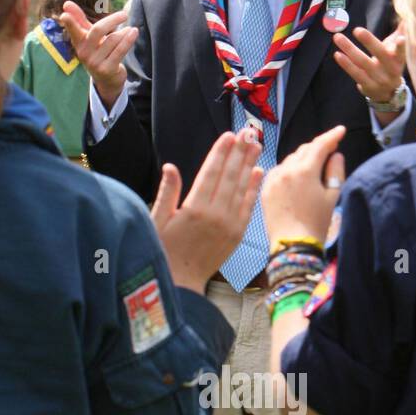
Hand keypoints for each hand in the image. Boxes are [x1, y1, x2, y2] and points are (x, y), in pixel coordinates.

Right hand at [59, 0, 137, 111]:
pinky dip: (128, 40)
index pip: (73, 30)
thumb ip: (79, 20)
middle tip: (124, 14)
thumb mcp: (88, 37)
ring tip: (130, 30)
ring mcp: (95, 63)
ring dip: (124, 33)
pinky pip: (120, 50)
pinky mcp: (107, 70)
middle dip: (112, 20)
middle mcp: (84, 53)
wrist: (107, 80)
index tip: (64, 15)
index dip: (69, 23)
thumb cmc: (97, 52)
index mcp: (78, 43)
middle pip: (98, 30)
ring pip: (112, 39)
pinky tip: (134, 32)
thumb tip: (66, 3)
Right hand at [151, 132, 262, 291]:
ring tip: (256, 144)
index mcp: (193, 208)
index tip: (229, 135)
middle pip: (230, 176)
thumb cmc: (162, 251)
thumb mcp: (157, 221)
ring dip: (249, 164)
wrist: (181, 283)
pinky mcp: (237, 236)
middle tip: (248, 131)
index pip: (211, 172)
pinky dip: (253, 189)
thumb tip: (170, 167)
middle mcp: (215, 215)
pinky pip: (248, 207)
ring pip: (241, 188)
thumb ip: (167, 193)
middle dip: (239, 152)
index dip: (221, 152)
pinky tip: (258, 172)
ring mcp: (229, 225)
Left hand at [262, 125, 345, 245]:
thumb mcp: (332, 197)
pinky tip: (295, 176)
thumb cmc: (316, 223)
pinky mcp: (265, 190)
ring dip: (302, 158)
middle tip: (329, 147)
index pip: (320, 145)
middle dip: (318, 146)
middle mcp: (286, 170)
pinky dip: (288, 169)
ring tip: (313, 164)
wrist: (292, 246)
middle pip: (304, 150)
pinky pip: (278, 172)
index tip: (341, 130)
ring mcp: (272, 179)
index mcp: (305, 171)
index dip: (332, 136)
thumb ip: (335, 171)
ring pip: (290, 160)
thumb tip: (335, 155)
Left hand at [333, 26, 405, 112]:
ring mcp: (378, 79)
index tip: (401, 39)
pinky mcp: (367, 86)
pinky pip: (355, 73)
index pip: (401, 51)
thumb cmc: (391, 65)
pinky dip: (346, 64)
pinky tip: (337, 54)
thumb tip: (406, 19)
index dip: (401, 46)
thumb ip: (400, 34)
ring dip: (349, 49)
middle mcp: (390, 70)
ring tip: (337, 37)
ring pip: (363, 62)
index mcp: (399, 59)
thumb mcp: (397, 52)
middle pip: (379, 53)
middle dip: (369, 41)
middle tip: (357, 30)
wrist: (389, 94)